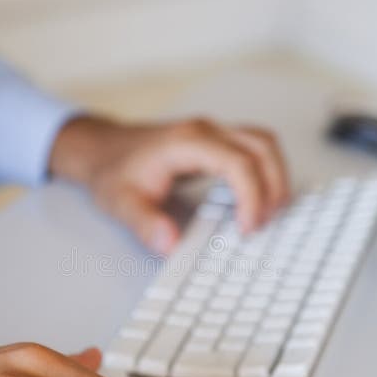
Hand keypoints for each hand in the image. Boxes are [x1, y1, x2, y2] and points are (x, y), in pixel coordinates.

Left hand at [49, 115, 288, 252]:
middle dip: (273, 186)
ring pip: (265, 144)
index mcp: (186, 142)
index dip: (251, 196)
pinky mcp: (216, 143)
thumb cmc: (112, 172)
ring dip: (275, 177)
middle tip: (265, 224)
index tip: (247, 228)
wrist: (101, 149)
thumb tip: (170, 244)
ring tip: (269, 213)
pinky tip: (260, 200)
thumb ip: (145, 224)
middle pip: (262, 147)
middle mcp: (206, 132)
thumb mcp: (121, 203)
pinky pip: (255, 150)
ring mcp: (213, 134)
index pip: (238, 162)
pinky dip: (266, 172)